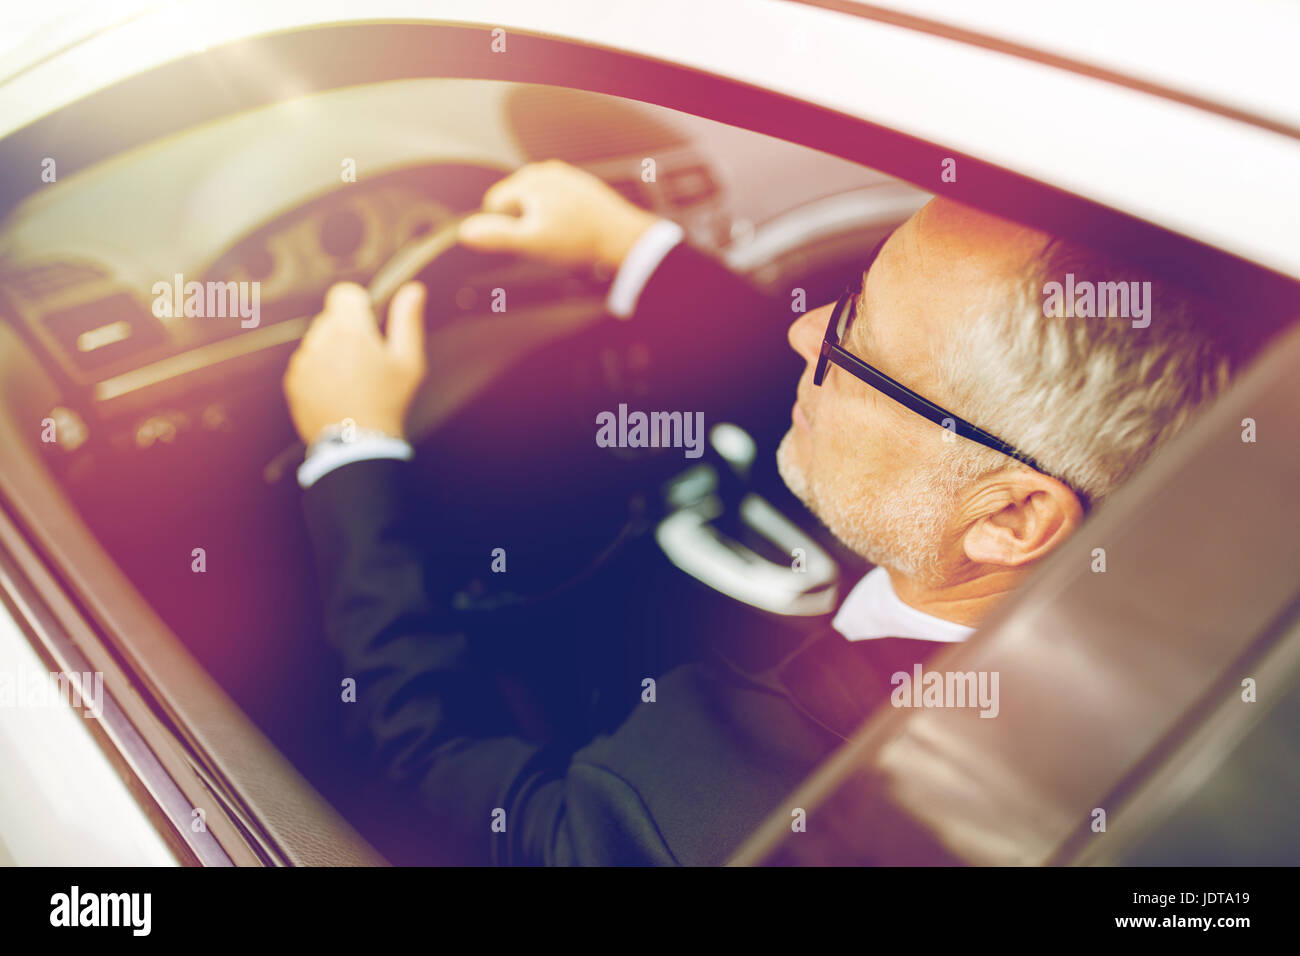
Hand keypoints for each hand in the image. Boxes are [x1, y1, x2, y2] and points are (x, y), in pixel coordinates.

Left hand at [283, 281, 426, 444]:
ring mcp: (304, 361)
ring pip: (318, 341)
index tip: (369, 322)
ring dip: (332, 351)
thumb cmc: (388, 402)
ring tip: (353, 379)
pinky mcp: (294, 380)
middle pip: (331, 318)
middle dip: (347, 331)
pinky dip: (320, 371)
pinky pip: (306, 363)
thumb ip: (407, 320)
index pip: (343, 293)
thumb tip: (413, 290)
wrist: (358, 443)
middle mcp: (321, 340)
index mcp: (350, 330)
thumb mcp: (408, 361)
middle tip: (367, 360)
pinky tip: (338, 390)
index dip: (359, 304)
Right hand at [457, 159, 659, 270]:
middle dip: (525, 223)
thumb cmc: (580, 239)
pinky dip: (560, 216)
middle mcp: (544, 171)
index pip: (493, 205)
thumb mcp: (532, 242)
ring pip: (536, 204)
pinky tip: (573, 229)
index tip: (528, 238)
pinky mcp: (578, 185)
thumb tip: (465, 232)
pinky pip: (555, 203)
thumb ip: (497, 236)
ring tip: (563, 234)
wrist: (622, 238)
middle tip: (548, 239)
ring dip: (542, 220)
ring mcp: (563, 175)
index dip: (507, 228)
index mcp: (528, 180)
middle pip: (515, 203)